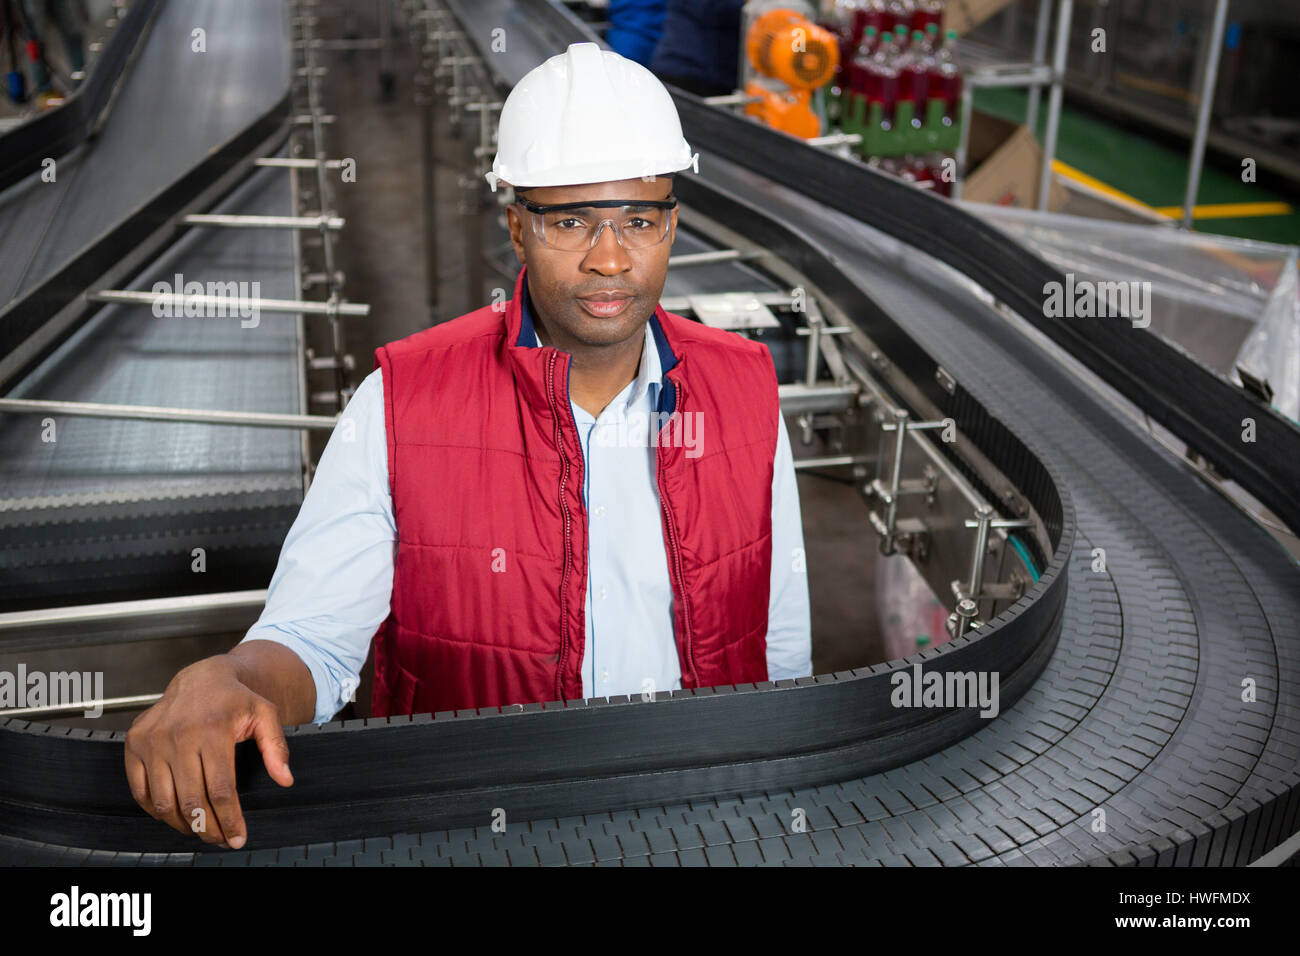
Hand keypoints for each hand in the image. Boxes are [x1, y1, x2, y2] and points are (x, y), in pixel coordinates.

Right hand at [124, 655, 293, 847]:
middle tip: (221, 840)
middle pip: (192, 801)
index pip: (221, 790)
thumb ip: (276, 747)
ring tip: (201, 830)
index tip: (238, 837)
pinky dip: (157, 810)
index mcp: (213, 729)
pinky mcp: (134, 744)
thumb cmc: (235, 699)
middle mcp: (178, 735)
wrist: (200, 678)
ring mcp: (152, 740)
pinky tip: (175, 815)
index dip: (230, 820)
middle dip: (208, 829)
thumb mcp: (265, 714)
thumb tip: (285, 780)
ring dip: (183, 825)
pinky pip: (140, 791)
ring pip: (164, 802)